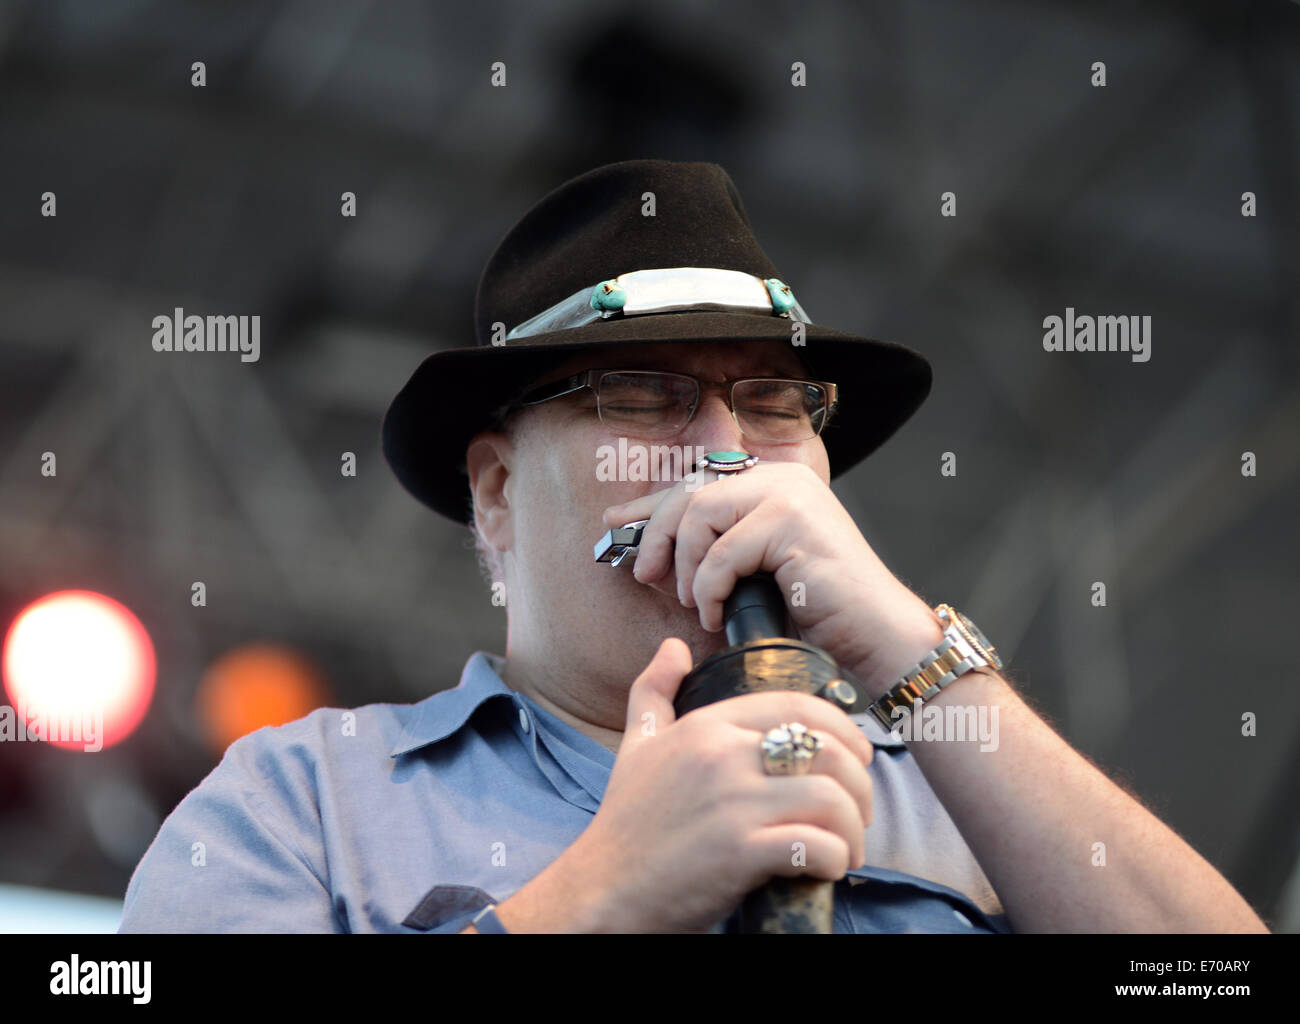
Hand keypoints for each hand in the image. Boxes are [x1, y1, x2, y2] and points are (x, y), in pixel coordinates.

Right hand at [568, 638, 874, 932]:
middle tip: (857, 813)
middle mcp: (723, 755)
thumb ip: (654, 692)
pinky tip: (827, 868)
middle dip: (859, 784)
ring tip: (848, 847)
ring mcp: (733, 803)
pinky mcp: (740, 852)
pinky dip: (834, 859)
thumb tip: (672, 648)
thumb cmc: (625, 822)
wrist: (602, 890)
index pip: (799, 706)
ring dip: (853, 828)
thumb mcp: (636, 745)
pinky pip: (816, 846)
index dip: (843, 729)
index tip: (856, 756)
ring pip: (831, 799)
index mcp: (707, 726)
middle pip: (828, 751)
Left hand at [602, 462, 942, 695]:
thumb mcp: (753, 575)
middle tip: (647, 576)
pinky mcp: (791, 519)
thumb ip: (712, 553)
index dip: (650, 505)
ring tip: (696, 602)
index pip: (696, 482)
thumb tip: (649, 552)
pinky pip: (722, 551)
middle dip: (657, 536)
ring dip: (687, 566)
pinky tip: (717, 614)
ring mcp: (788, 493)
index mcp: (773, 481)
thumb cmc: (819, 614)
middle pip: (689, 492)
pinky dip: (709, 588)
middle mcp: (781, 476)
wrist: (875, 638)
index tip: (615, 525)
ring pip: (700, 514)